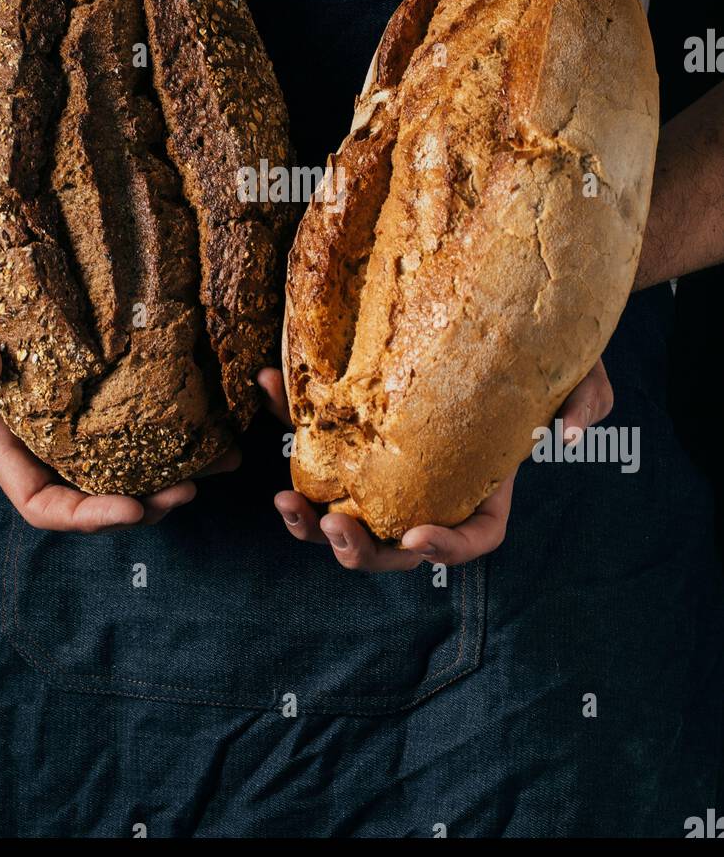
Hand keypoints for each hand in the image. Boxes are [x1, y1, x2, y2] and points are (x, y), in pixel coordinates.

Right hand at [0, 260, 239, 532]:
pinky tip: (214, 405)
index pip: (42, 502)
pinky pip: (138, 400)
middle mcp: (42, 428)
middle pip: (97, 490)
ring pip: (128, 452)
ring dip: (174, 463)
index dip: (87, 517)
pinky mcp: (99, 365)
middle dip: (147, 499)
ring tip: (220, 456)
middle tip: (193, 483)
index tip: (132, 508)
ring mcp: (74, 400)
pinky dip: (176, 411)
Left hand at [259, 357, 612, 572]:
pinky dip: (285, 415)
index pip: (471, 538)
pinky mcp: (351, 419)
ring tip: (282, 504)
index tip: (416, 538)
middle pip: (390, 545)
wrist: (503, 304)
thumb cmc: (545, 347)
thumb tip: (564, 434)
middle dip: (356, 552)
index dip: (445, 551)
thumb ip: (587, 399)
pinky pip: (314, 431)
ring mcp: (385, 459)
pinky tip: (268, 382)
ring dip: (308, 521)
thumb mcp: (581, 370)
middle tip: (334, 526)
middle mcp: (429, 484)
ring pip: (341, 511)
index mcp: (483, 486)